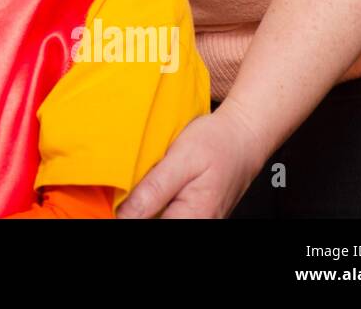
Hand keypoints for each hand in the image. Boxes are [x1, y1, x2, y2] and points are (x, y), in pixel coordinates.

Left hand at [116, 99, 268, 217]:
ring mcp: (197, 218)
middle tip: (132, 184)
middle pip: (154, 221)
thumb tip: (125, 214)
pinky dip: (154, 199)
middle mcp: (198, 223)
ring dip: (145, 203)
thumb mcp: (181, 159)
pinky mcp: (193, 211)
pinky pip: (166, 211)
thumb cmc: (218, 142)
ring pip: (158, 216)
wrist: (244, 135)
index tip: (115, 201)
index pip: (148, 225)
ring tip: (146, 180)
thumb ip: (153, 189)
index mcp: (193, 216)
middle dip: (136, 208)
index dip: (129, 215)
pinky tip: (153, 183)